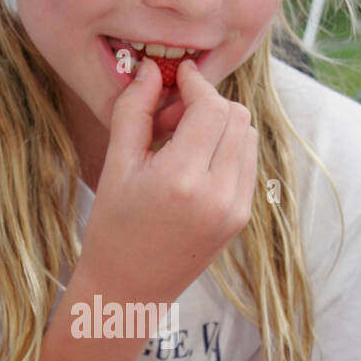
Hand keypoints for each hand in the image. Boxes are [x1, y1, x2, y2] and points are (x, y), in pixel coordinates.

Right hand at [79, 56, 258, 305]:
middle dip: (207, 103)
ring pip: (247, 137)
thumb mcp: (116, 167)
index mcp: (182, 180)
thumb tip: (151, 69)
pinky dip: (227, 149)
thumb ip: (135, 111)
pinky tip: (194, 162)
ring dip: (220, 125)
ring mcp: (235, 209)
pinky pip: (247, 164)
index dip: (195, 83)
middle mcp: (218, 195)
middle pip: (235, 117)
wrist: (128, 290)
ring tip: (182, 141)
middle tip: (172, 115)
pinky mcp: (241, 219)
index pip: (211, 107)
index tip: (178, 76)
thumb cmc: (112, 229)